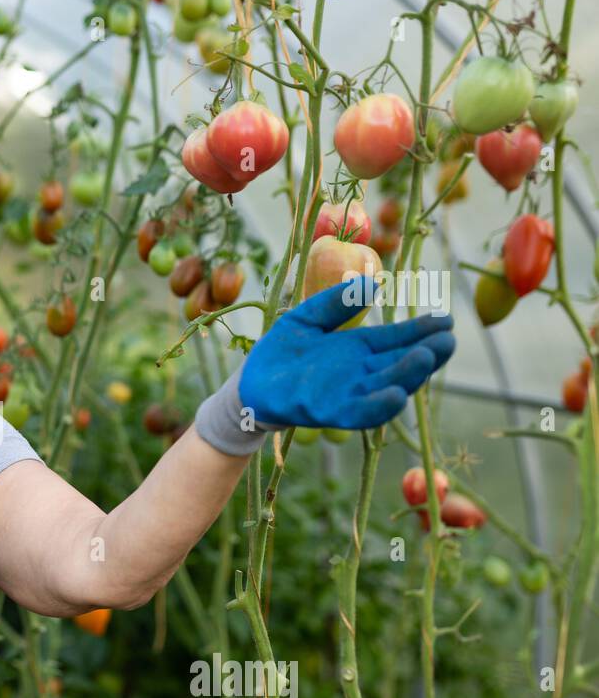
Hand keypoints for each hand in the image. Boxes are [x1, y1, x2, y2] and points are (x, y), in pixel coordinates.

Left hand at [239, 277, 455, 429]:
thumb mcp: (307, 317)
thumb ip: (335, 302)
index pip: (397, 339)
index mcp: (359, 348)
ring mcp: (347, 393)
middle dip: (425, 352)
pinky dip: (378, 406)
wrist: (250, 383)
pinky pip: (358, 412)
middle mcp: (360, 372)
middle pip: (400, 363)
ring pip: (386, 386)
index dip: (421, 331)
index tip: (445, 321)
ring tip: (426, 357)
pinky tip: (397, 396)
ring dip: (408, 375)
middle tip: (447, 339)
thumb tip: (372, 284)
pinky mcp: (327, 411)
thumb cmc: (282, 351)